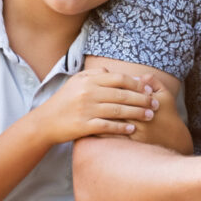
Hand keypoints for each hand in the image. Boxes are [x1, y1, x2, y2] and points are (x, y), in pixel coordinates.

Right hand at [38, 67, 159, 145]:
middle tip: (156, 103)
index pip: (119, 79)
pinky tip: (132, 129)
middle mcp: (87, 94)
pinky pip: (107, 126)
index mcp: (88, 81)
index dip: (137, 84)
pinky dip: (121, 128)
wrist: (45, 122)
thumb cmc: (64, 101)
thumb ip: (95, 75)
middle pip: (122, 94)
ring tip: (150, 116)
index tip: (150, 89)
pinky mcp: (83, 126)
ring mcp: (85, 110)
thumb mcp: (76, 82)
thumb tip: (114, 72)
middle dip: (142, 99)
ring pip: (117, 110)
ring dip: (137, 113)